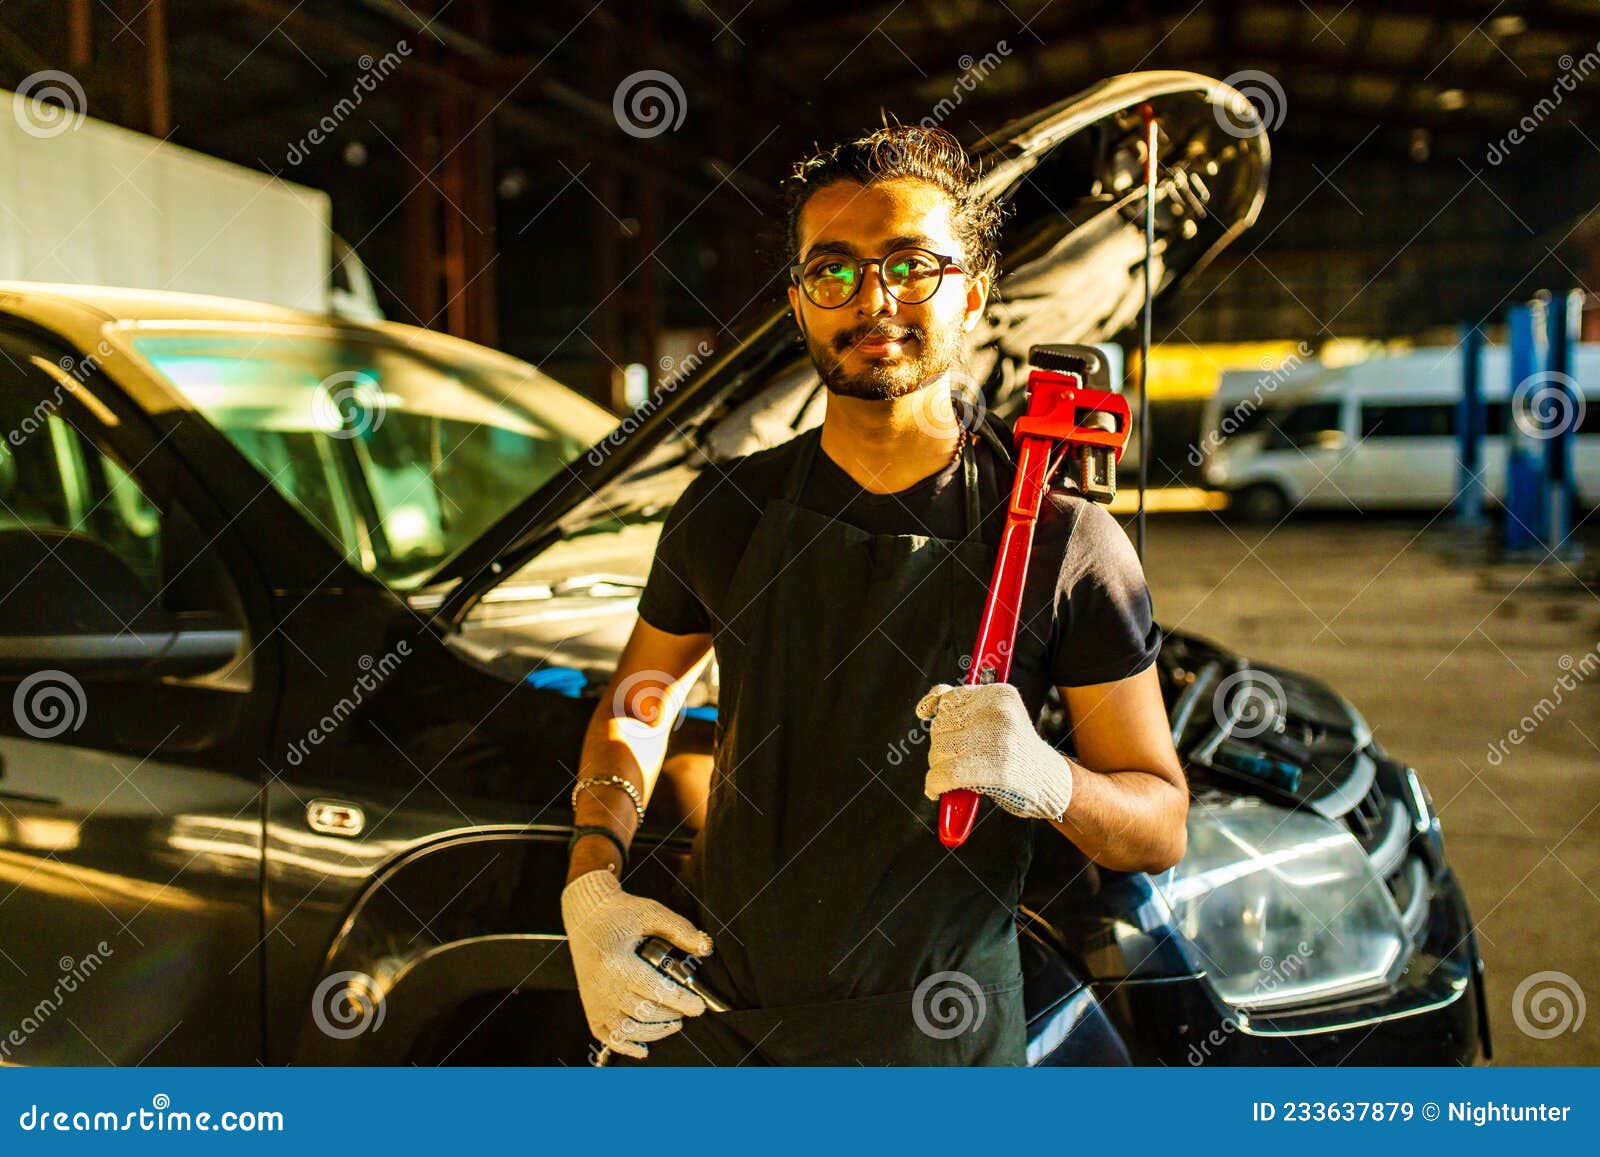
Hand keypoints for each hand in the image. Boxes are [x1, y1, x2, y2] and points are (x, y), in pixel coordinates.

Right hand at [560, 868, 713, 1058]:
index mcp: (616, 961)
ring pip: (626, 1030)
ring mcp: (594, 999)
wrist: (585, 916)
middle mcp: (602, 984)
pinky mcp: (590, 1007)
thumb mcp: (651, 912)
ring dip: (654, 1032)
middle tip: (686, 1011)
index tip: (698, 1006)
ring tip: (673, 1023)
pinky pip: (606, 1036)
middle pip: (642, 1013)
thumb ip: (680, 929)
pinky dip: (626, 1046)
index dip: (680, 1002)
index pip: (654, 990)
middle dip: (670, 1017)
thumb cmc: (619, 914)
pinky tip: (644, 1047)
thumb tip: (705, 948)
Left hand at [915, 682, 1074, 820]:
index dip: (936, 712)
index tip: (927, 717)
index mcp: (1000, 694)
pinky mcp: (993, 770)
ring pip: (939, 751)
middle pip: (940, 727)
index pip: (948, 698)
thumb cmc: (1016, 751)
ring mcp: (996, 740)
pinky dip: (935, 785)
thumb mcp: (997, 717)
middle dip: (941, 746)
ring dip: (939, 767)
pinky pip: (944, 775)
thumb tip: (924, 708)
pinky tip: (936, 791)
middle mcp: (998, 712)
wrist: (1050, 783)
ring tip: (958, 775)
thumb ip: (962, 705)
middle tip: (958, 760)